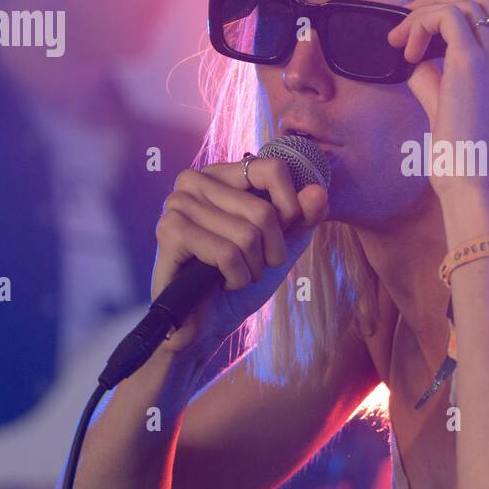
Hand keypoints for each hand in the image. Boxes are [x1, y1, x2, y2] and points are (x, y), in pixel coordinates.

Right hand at [151, 157, 329, 384]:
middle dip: (270, 251)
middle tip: (253, 265)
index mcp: (221, 174)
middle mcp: (195, 180)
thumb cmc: (243, 274)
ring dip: (253, 268)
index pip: (273, 169)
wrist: (209, 319)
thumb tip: (318, 192)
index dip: (290, 207)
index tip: (283, 234)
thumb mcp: (284, 242)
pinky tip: (220, 282)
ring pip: (248, 235)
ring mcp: (178, 203)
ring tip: (235, 274)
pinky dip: (235, 277)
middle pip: (264, 211)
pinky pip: (228, 253)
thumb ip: (305, 215)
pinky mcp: (170, 230)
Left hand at [388, 0, 488, 200]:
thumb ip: (436, 77)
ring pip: (462, 2)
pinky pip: (445, 17)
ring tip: (399, 43)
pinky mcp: (473, 62)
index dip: (451, 11)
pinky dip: (419, 25)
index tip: (418, 32)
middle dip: (436, 1)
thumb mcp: (449, 107)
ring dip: (423, 14)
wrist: (473, 183)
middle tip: (404, 22)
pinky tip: (406, 52)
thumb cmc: (461, 157)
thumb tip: (415, 57)